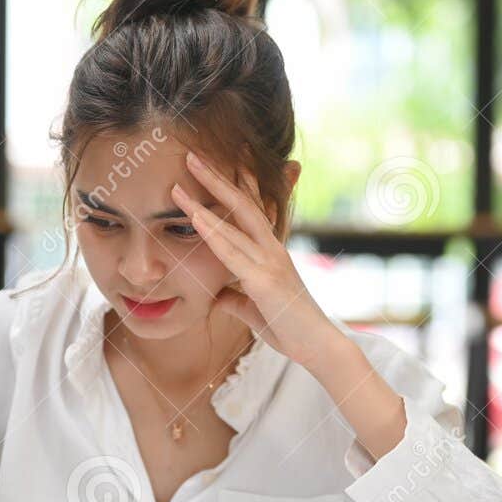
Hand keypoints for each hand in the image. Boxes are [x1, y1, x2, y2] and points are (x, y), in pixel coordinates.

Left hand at [171, 151, 346, 370]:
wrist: (319, 347)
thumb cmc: (291, 329)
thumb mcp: (255, 310)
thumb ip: (235, 299)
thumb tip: (217, 296)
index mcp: (271, 252)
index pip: (253, 209)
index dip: (239, 182)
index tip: (224, 158)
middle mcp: (272, 249)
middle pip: (242, 203)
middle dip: (216, 177)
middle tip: (192, 154)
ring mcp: (269, 262)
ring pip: (234, 219)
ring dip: (206, 195)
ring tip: (182, 175)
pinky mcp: (263, 280)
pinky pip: (231, 251)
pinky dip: (211, 231)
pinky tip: (193, 215)